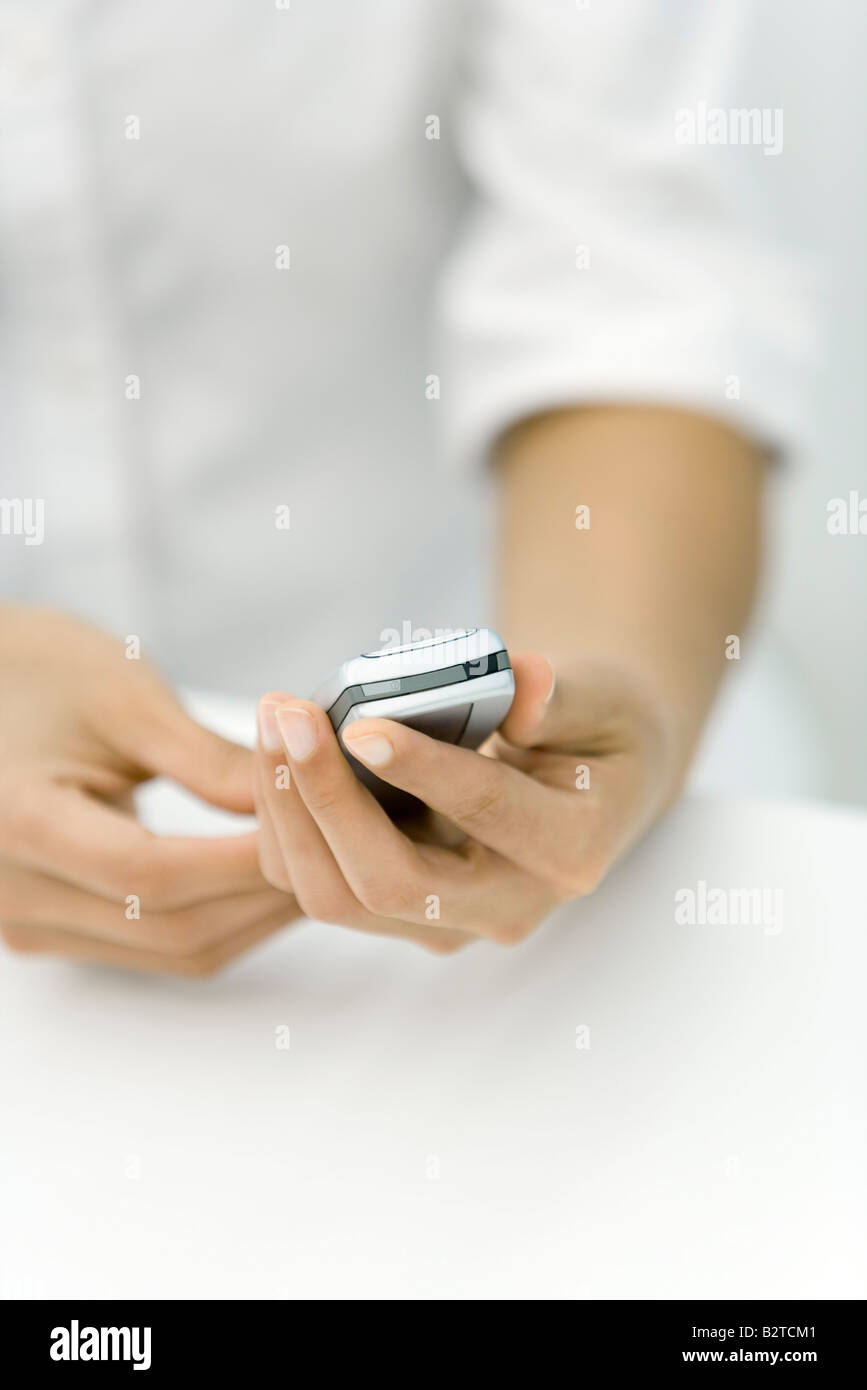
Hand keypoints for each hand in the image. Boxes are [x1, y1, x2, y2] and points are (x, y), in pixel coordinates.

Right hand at [0, 607, 299, 974]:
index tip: (318, 830)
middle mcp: (16, 891)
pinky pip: (152, 947)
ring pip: (170, 950)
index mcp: (20, 822)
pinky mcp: (53, 925)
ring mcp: (30, 918)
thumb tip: (299, 800)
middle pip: (169, 926)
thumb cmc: (40, 670)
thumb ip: (210, 760)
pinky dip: (219, 920)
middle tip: (338, 852)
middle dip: (263, 894)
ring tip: (316, 867)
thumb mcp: (125, 697)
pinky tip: (264, 881)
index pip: (153, 874)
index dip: (243, 861)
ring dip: (251, 918)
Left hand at [253, 652, 675, 950]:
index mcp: (570, 849)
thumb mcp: (602, 698)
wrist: (590, 777)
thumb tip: (521, 682)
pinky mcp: (401, 910)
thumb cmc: (596, 729)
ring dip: (289, 809)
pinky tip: (279, 749)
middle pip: (389, 882)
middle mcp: (507, 905)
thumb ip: (561, 695)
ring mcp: (448, 920)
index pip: (486, 814)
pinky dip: (288, 820)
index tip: (361, 723)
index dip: (421, 771)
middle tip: (287, 711)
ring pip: (336, 895)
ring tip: (274, 716)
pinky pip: (319, 881)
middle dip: (325, 798)